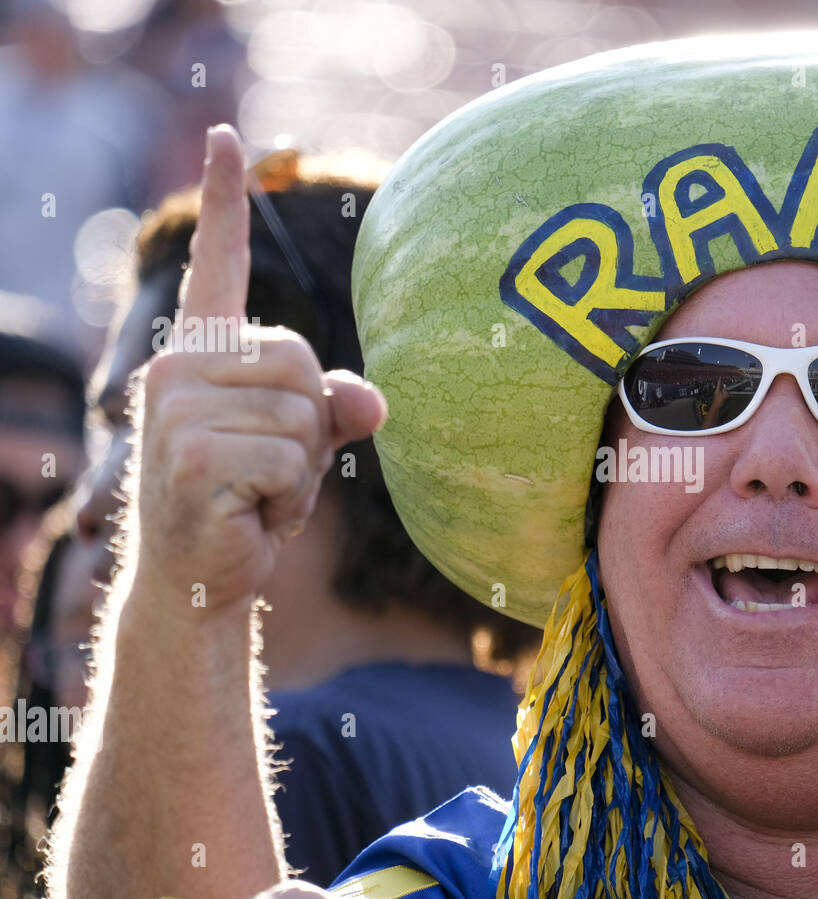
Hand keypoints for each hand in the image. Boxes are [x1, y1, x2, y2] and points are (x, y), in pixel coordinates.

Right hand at [133, 124, 386, 610]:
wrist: (200, 577)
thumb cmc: (250, 499)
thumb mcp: (301, 442)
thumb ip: (337, 406)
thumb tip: (375, 399)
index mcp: (202, 353)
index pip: (219, 265)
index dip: (225, 201)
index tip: (229, 136)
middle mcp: (179, 368)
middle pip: (303, 358)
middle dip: (310, 423)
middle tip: (271, 468)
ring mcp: (177, 411)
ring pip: (303, 411)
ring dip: (301, 465)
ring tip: (259, 491)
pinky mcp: (192, 456)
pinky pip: (290, 457)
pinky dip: (289, 496)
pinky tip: (251, 514)